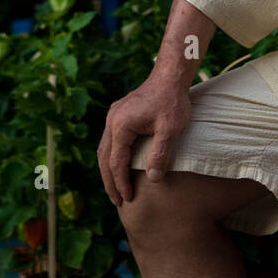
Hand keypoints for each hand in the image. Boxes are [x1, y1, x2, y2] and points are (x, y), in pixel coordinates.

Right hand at [97, 72, 193, 205]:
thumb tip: (154, 179)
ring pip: (104, 149)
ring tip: (116, 189)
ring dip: (108, 170)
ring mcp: (113, 116)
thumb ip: (160, 153)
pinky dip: (112, 157)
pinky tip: (120, 166)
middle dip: (110, 181)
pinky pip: (110, 141)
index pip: (116, 162)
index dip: (121, 183)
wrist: (170, 76)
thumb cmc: (173, 101)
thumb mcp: (170, 129)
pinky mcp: (119, 114)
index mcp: (121, 125)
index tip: (128, 199)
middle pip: (104, 158)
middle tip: (117, 201)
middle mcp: (112, 121)